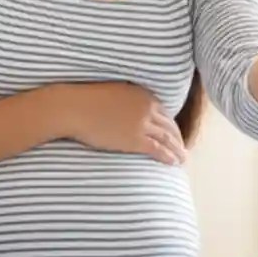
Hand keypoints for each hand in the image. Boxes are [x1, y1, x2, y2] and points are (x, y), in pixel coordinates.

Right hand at [56, 82, 187, 165]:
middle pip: (169, 126)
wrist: (75, 108)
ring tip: (182, 158)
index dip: (171, 125)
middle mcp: (147, 108)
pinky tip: (173, 162)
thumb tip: (130, 108)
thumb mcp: (115, 93)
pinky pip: (158, 149)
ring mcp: (142, 124)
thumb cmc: (87, 101)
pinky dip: (168, 156)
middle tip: (182, 148)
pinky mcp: (135, 139)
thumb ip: (128, 100)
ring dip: (177, 149)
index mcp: (143, 95)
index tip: (175, 134)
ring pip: (167, 139)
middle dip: (178, 138)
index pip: (164, 113)